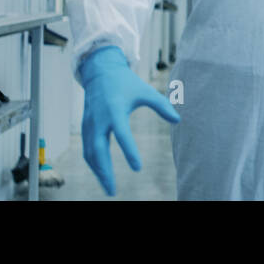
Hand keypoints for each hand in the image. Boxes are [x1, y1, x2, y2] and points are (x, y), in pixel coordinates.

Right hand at [80, 45, 179, 195]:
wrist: (100, 72)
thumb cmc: (126, 83)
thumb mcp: (145, 91)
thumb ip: (161, 106)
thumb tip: (178, 121)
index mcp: (115, 109)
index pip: (122, 134)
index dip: (129, 151)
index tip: (138, 167)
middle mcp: (99, 119)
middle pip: (98, 150)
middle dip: (105, 171)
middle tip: (113, 191)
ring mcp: (90, 124)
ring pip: (90, 153)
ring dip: (98, 172)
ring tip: (109, 188)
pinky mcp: (85, 127)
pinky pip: (87, 149)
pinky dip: (93, 164)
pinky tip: (102, 175)